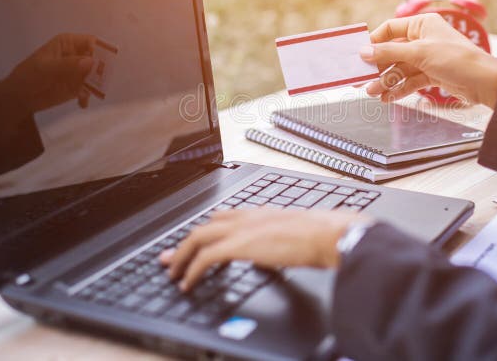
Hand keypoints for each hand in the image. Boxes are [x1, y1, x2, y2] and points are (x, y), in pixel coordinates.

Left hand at [3, 33, 95, 111]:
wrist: (18, 98)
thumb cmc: (29, 77)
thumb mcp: (46, 69)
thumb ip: (68, 65)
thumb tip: (91, 61)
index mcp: (68, 43)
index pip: (91, 42)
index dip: (100, 51)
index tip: (102, 65)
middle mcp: (76, 55)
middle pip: (98, 58)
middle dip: (100, 70)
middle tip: (98, 82)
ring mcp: (78, 71)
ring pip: (96, 75)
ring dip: (96, 85)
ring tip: (86, 94)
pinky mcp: (78, 86)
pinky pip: (91, 89)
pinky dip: (88, 96)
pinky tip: (81, 103)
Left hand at [160, 208, 364, 291]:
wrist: (327, 234)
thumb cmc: (320, 236)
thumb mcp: (293, 235)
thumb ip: (277, 241)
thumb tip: (273, 255)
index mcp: (259, 213)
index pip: (222, 217)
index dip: (204, 230)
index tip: (193, 241)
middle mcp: (246, 217)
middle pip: (203, 227)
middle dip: (181, 244)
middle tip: (168, 258)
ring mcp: (241, 229)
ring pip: (197, 238)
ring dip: (181, 257)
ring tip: (173, 273)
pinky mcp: (239, 245)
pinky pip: (205, 258)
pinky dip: (193, 271)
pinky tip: (189, 284)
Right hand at [359, 13, 496, 107]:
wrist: (483, 82)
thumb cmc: (456, 59)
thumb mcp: (419, 53)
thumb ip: (390, 53)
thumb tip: (364, 52)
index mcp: (422, 24)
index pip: (390, 29)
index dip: (375, 41)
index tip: (360, 54)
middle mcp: (424, 38)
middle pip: (393, 52)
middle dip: (378, 67)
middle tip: (362, 80)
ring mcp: (428, 57)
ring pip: (400, 69)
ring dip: (386, 81)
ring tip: (373, 93)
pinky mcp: (432, 74)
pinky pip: (410, 80)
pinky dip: (399, 88)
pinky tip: (388, 97)